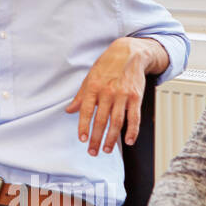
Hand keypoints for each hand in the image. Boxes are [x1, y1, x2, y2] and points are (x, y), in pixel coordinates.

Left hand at [65, 37, 157, 155]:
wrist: (129, 53)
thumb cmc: (107, 65)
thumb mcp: (90, 78)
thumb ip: (80, 96)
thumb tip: (69, 110)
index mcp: (94, 88)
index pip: (86, 111)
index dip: (83, 126)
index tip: (82, 139)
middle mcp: (108, 92)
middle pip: (101, 120)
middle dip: (96, 138)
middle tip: (93, 151)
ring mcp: (123, 95)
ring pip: (116, 121)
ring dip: (111, 138)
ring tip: (106, 150)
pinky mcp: (136, 97)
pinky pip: (134, 117)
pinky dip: (132, 131)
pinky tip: (128, 141)